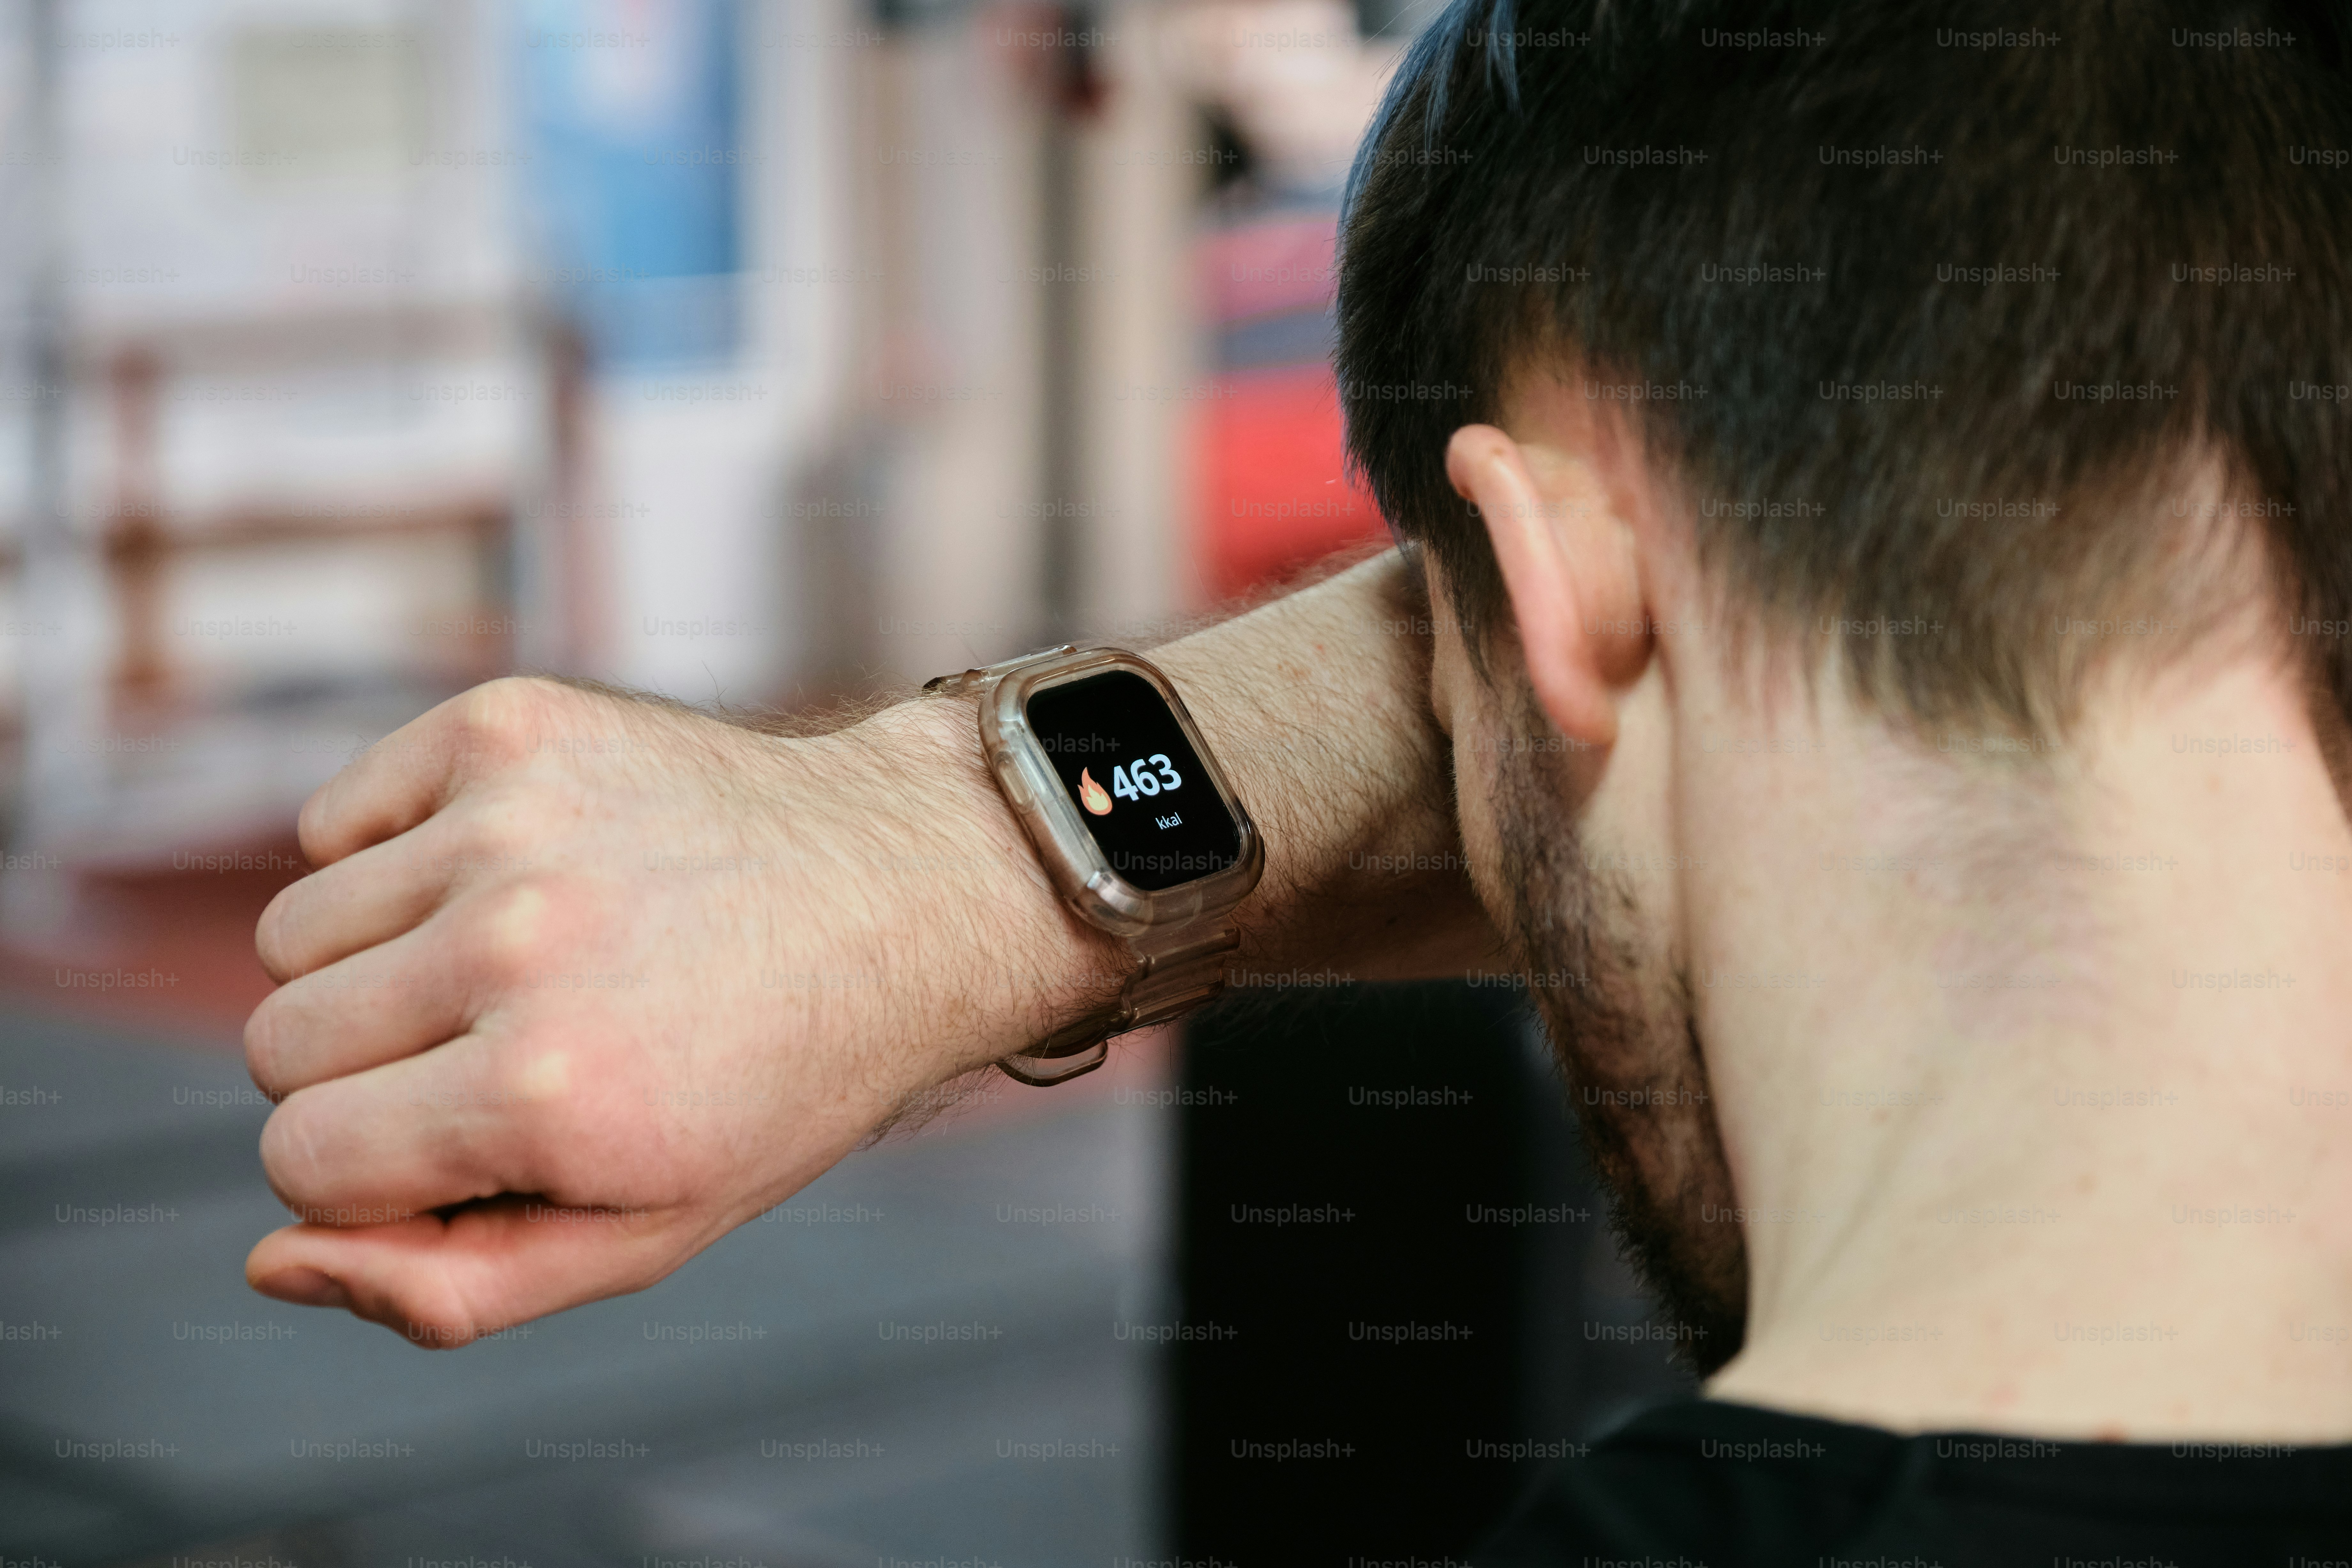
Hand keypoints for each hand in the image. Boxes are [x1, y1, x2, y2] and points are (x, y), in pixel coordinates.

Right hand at [242, 677, 1116, 1345]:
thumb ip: (453, 1286)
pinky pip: (334, 820)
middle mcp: (518, 946)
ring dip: (375, 962)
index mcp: (548, 1096)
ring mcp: (513, 821)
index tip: (467, 1137)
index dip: (371, 1168)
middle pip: (280, 1043)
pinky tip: (511, 873)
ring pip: (294, 933)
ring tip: (513, 960)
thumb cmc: (774, 1076)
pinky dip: (393, 853)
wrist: (900, 892)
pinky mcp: (509, 725)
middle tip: (499, 1045)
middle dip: (365, 1069)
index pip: (301, 1161)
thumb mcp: (647, 1231)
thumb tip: (274, 1261)